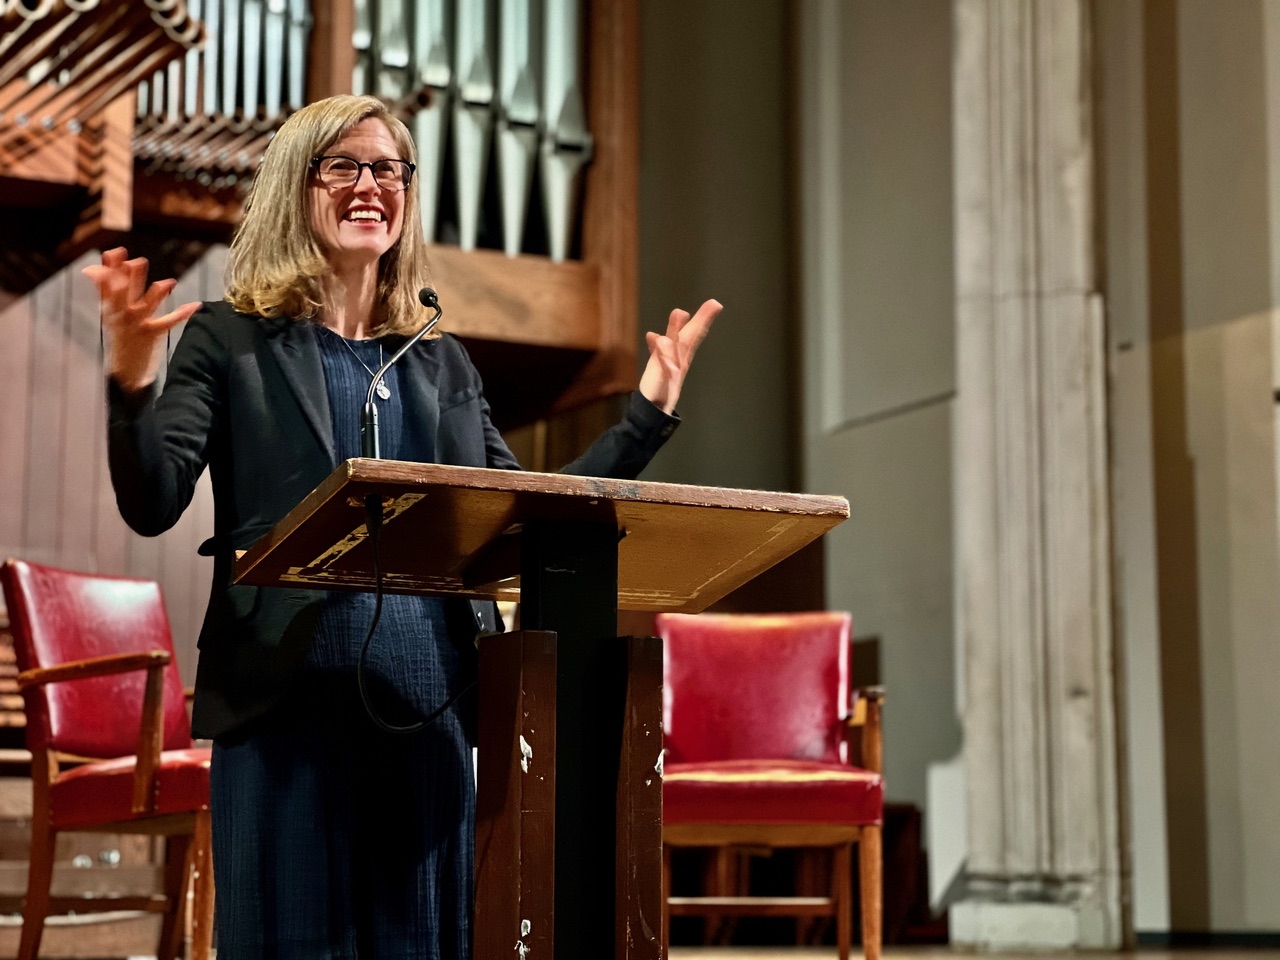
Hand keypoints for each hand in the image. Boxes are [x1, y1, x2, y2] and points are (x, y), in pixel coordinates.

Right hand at [83, 247, 201, 393]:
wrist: (126, 371)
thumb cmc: (121, 336)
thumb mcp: (109, 313)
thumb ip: (105, 290)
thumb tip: (93, 269)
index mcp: (111, 307)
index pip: (107, 284)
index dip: (111, 268)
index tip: (115, 252)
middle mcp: (122, 314)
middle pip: (126, 292)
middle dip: (131, 278)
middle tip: (139, 262)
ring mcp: (137, 324)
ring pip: (147, 305)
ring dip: (157, 293)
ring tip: (169, 282)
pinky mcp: (152, 334)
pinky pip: (169, 322)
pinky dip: (182, 313)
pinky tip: (195, 305)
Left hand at [638, 299, 720, 414]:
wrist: (654, 412)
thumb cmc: (659, 387)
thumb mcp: (659, 366)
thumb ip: (659, 349)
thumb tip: (653, 334)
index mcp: (681, 356)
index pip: (693, 334)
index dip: (703, 319)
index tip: (715, 303)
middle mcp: (679, 363)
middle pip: (689, 339)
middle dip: (700, 322)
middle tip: (714, 304)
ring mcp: (671, 374)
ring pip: (675, 352)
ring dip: (678, 331)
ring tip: (680, 312)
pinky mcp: (661, 384)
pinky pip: (662, 370)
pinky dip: (661, 356)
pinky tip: (655, 338)